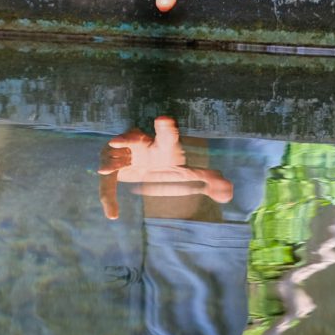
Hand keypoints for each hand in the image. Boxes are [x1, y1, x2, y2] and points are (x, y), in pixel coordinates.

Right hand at [97, 116, 234, 219]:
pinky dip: (108, 197)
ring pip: (114, 156)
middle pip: (133, 137)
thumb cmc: (169, 165)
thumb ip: (209, 181)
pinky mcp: (113, 171)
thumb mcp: (189, 174)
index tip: (164, 120)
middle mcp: (142, 144)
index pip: (166, 135)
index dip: (165, 128)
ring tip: (105, 170)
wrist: (147, 167)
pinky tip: (112, 214)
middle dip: (126, 138)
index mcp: (163, 144)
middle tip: (118, 141)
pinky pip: (108, 183)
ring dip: (110, 162)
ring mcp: (124, 155)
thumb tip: (229, 191)